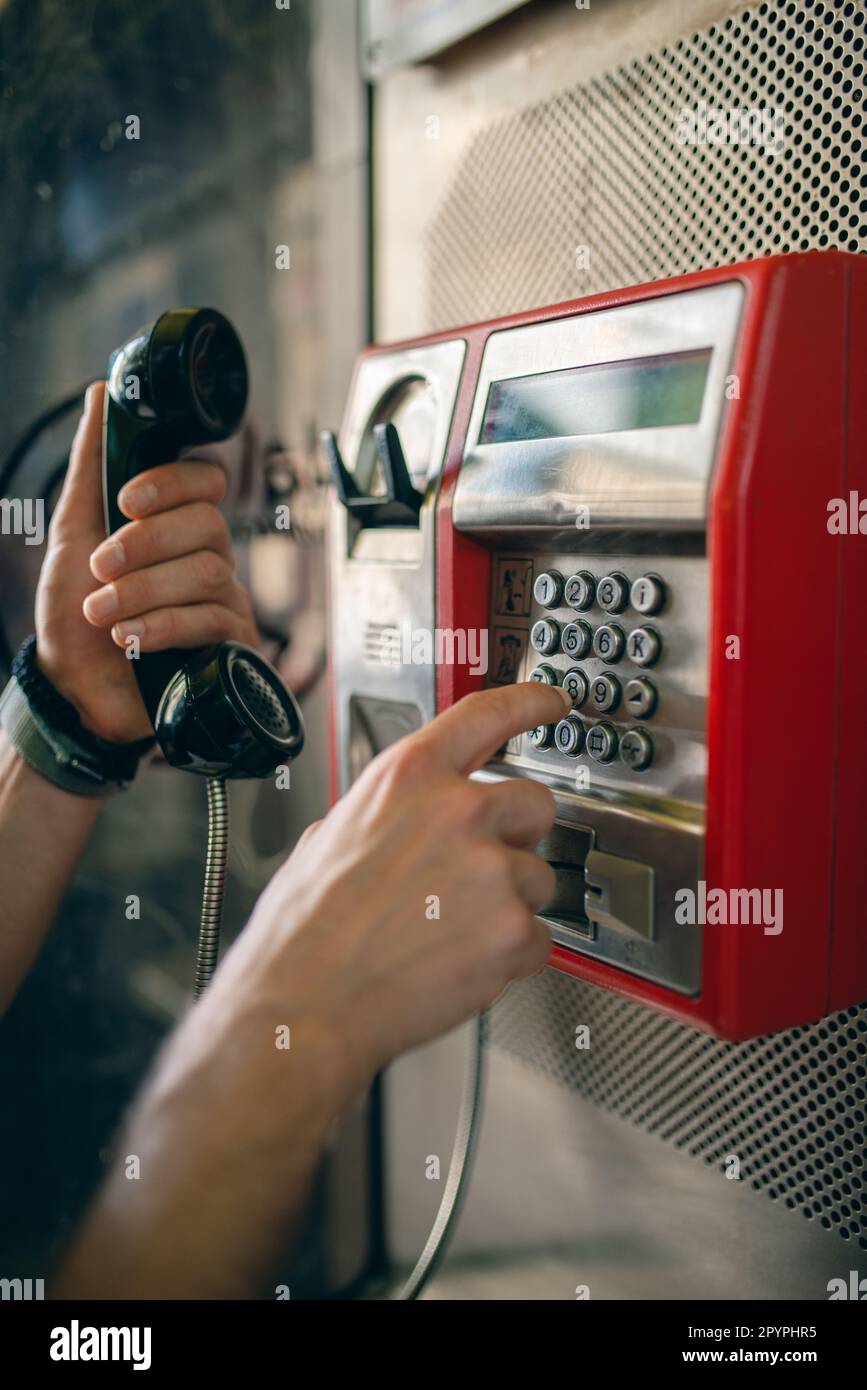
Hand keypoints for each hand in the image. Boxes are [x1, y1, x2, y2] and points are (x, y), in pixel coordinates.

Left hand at [34, 381, 258, 742]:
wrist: (73, 688)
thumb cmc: (72, 612)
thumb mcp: (71, 530)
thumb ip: (91, 464)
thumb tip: (102, 392)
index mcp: (175, 524)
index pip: (206, 482)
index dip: (171, 485)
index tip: (126, 502)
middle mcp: (207, 556)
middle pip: (207, 526)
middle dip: (144, 547)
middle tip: (98, 570)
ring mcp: (222, 600)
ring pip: (208, 572)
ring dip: (143, 591)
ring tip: (102, 614)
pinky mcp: (228, 645)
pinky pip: (214, 620)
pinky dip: (164, 625)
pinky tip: (131, 638)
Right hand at [54, 680, 570, 1297]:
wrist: (301, 1005)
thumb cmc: (303, 932)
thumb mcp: (328, 838)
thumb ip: (385, 816)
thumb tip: (400, 823)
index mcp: (407, 779)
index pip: (487, 716)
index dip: (530, 703)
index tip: (553, 701)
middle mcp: (457, 813)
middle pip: (537, 802)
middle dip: (518, 836)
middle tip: (480, 871)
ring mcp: (491, 871)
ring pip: (539, 879)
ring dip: (509, 906)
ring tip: (449, 933)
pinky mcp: (513, 931)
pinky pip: (539, 940)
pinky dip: (510, 958)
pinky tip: (460, 965)